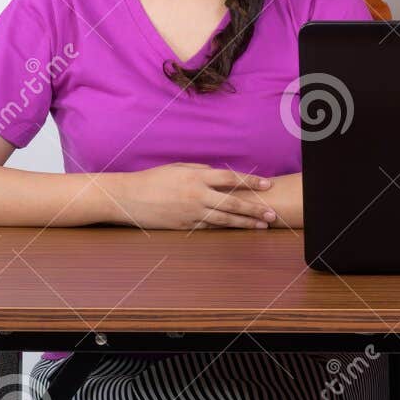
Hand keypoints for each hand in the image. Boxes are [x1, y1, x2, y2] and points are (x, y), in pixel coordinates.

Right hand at [113, 163, 277, 230]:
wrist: (128, 198)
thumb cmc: (153, 179)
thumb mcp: (178, 168)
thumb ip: (200, 170)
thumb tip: (219, 174)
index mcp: (196, 177)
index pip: (230, 178)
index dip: (251, 181)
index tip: (268, 184)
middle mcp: (196, 195)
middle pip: (232, 203)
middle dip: (255, 209)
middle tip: (272, 213)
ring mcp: (190, 213)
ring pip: (224, 220)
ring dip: (245, 223)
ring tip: (261, 226)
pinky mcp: (184, 226)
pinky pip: (208, 227)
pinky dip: (224, 229)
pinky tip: (237, 231)